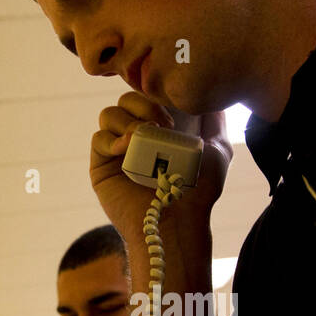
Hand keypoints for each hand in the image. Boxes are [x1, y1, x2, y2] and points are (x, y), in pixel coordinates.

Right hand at [89, 92, 231, 237]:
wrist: (178, 221)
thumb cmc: (200, 191)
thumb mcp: (217, 150)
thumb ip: (215, 122)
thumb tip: (214, 98)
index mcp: (159, 129)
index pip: (148, 95)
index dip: (156, 94)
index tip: (173, 110)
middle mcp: (136, 137)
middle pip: (125, 100)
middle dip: (142, 104)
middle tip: (161, 124)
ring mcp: (117, 151)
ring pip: (109, 114)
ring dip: (127, 120)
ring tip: (142, 138)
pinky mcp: (102, 166)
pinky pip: (98, 139)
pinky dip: (112, 139)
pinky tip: (128, 148)